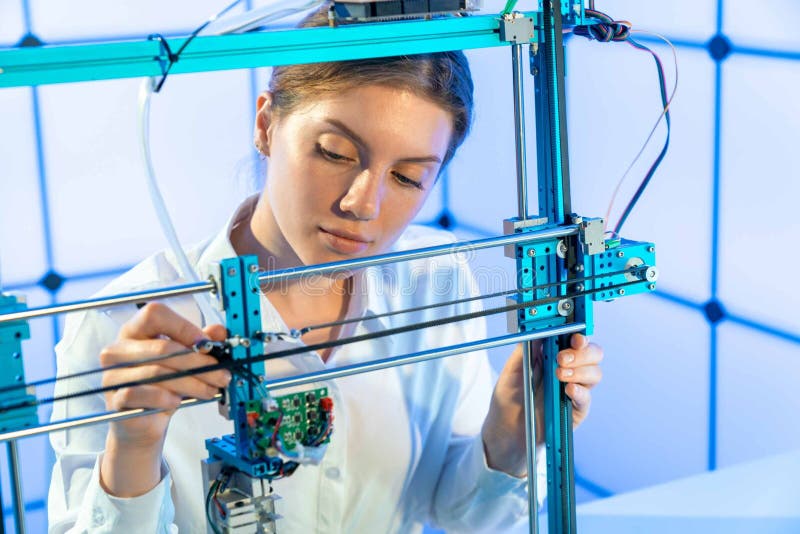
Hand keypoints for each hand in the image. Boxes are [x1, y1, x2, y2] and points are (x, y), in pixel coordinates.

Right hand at [99, 302, 230, 495]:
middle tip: (220, 373)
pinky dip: (165, 397)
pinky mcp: (114, 398)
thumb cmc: (161, 387)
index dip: (183, 326)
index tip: (206, 344)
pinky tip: (178, 401)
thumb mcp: (184, 362)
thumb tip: (219, 331)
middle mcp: (119, 349)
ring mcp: (112, 373)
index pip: (154, 314)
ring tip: (209, 389)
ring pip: (157, 372)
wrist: (143, 423)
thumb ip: (199, 343)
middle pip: (162, 348)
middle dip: (198, 362)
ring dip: (191, 382)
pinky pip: (142, 393)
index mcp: (135, 331)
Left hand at [481, 334, 602, 476]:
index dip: (579, 335)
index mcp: (552, 356)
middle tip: (561, 358)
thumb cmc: (508, 400)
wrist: (506, 431)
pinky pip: (587, 398)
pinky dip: (580, 391)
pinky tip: (568, 390)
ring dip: (580, 371)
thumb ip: (524, 351)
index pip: (575, 340)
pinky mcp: (575, 410)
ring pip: (594, 373)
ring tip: (559, 375)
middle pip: (592, 354)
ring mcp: (573, 390)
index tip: (574, 336)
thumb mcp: (511, 371)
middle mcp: (567, 370)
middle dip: (581, 353)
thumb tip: (537, 330)